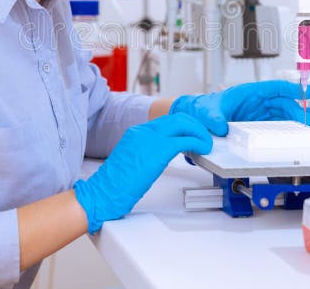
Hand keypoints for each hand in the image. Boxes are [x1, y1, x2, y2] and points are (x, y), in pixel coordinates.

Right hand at [73, 114, 211, 232]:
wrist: (103, 191)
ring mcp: (150, 138)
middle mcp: (143, 131)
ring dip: (199, 132)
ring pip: (183, 124)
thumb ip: (145, 152)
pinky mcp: (158, 150)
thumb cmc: (114, 184)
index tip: (192, 134)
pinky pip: (186, 139)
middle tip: (203, 137)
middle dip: (195, 126)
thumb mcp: (131, 160)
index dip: (183, 126)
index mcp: (136, 132)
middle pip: (177, 118)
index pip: (166, 121)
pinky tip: (203, 149)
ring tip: (206, 143)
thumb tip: (160, 156)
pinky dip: (198, 142)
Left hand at [168, 80, 309, 135]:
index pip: (273, 87)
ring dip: (295, 119)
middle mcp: (256, 102)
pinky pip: (276, 124)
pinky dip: (287, 127)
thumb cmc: (204, 108)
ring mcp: (258, 113)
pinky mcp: (257, 124)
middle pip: (282, 102)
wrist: (198, 117)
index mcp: (248, 92)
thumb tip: (220, 127)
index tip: (305, 92)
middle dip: (297, 109)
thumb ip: (213, 118)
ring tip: (307, 127)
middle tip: (308, 119)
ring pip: (282, 113)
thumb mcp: (207, 112)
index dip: (290, 89)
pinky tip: (295, 132)